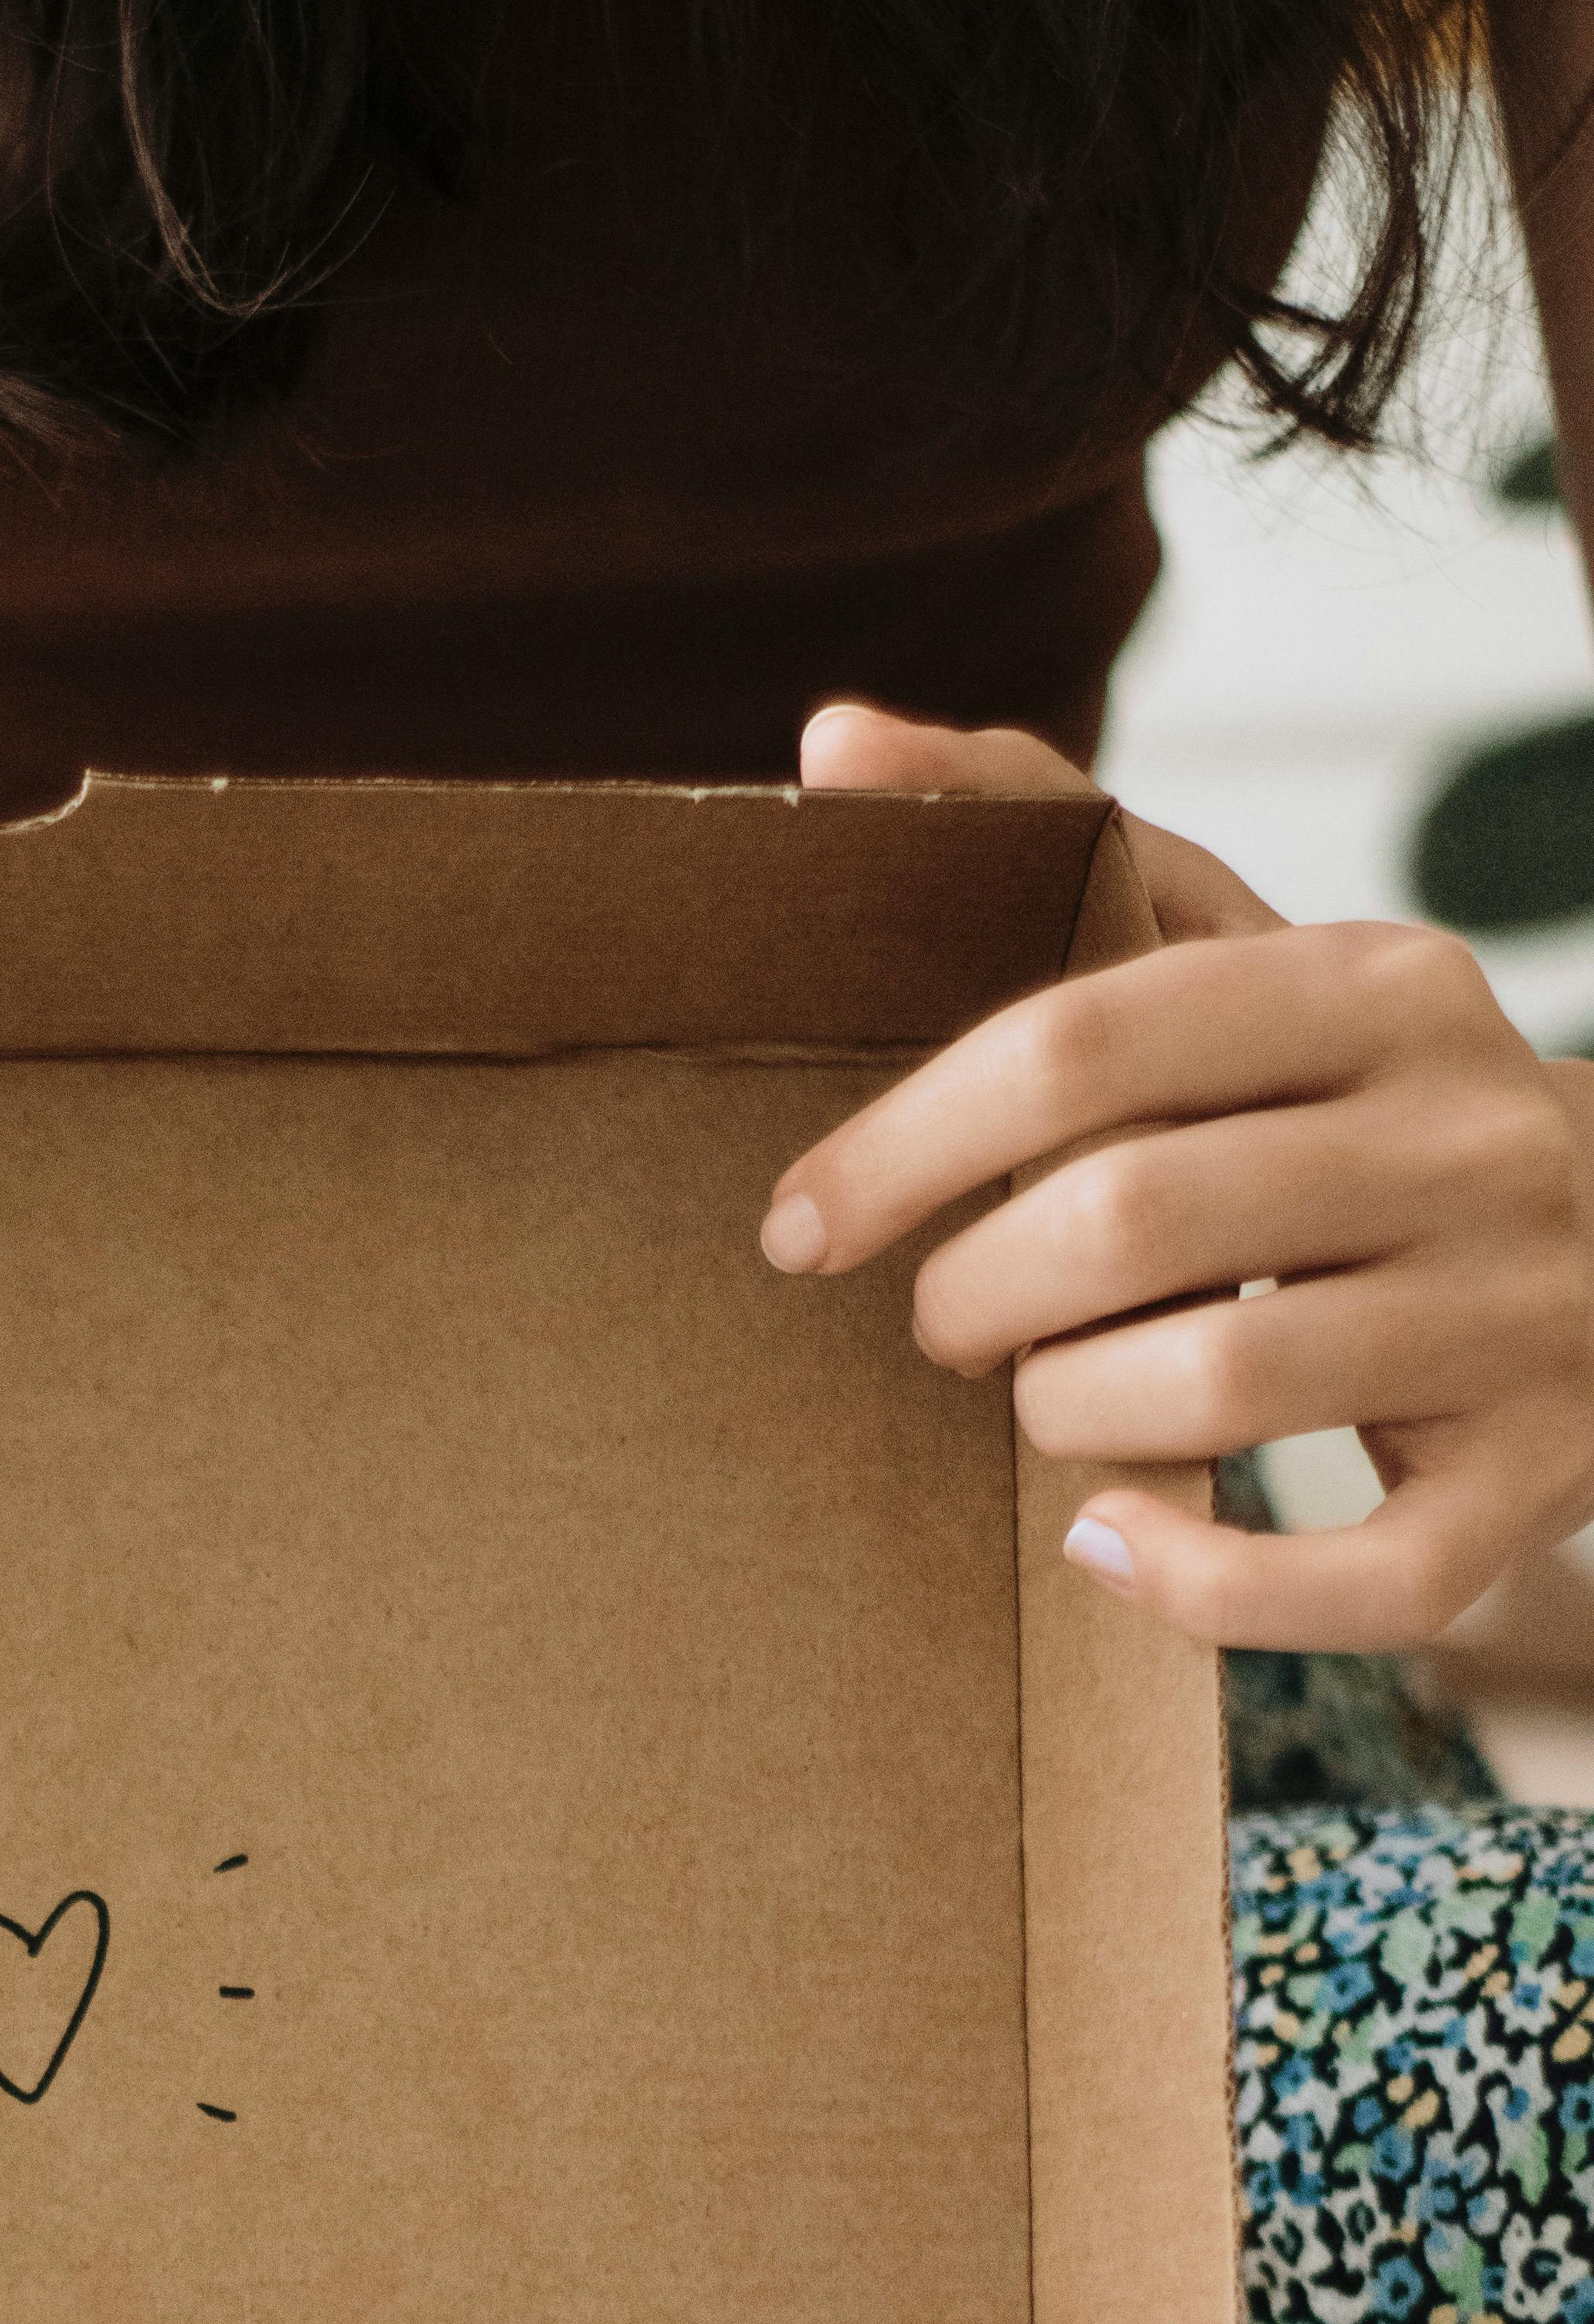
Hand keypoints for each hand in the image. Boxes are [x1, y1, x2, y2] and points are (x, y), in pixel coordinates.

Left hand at [764, 704, 1593, 1650]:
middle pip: (1134, 1218)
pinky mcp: (1537, 1478)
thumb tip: (832, 742)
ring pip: (1224, 1382)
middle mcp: (1466, 1134)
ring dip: (1069, 1415)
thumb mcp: (1238, 956)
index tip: (804, 1222)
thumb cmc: (1357, 1115)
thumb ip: (1045, 833)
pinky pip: (1358, 1576)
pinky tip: (1115, 1537)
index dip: (909, 1141)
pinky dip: (1200, 1581)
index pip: (1085, 1038)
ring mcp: (1519, 1311)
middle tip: (942, 1325)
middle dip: (977, 1295)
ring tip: (1042, 1403)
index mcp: (1378, 985)